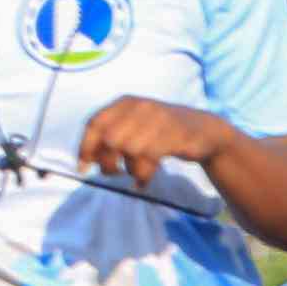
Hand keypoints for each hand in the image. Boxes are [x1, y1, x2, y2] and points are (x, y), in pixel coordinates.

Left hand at [76, 98, 222, 186]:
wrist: (203, 130)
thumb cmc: (162, 132)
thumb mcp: (135, 126)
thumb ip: (111, 136)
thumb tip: (86, 161)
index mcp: (125, 103)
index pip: (95, 123)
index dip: (85, 147)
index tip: (83, 168)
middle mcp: (140, 107)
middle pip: (110, 139)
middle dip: (108, 162)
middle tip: (115, 174)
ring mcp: (158, 120)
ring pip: (130, 149)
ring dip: (130, 169)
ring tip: (136, 176)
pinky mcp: (174, 135)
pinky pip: (150, 158)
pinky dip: (143, 175)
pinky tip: (144, 182)